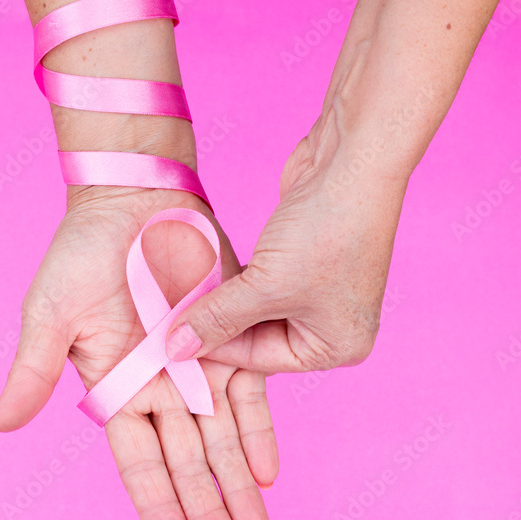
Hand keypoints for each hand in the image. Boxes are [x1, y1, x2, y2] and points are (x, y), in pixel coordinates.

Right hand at [0, 187, 278, 519]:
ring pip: (223, 440)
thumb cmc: (80, 257)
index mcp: (116, 391)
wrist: (131, 202)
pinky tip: (268, 473)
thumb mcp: (49, 317)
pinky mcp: (229, 339)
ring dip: (240, 487)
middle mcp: (159, 389)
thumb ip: (32, 374)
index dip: (161, 509)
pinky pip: (248, 396)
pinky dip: (258, 433)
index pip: (141, 465)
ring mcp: (197, 367)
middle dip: (210, 512)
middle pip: (189, 464)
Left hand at [165, 130, 407, 373]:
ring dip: (219, 301)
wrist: (352, 159)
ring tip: (177, 298)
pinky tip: (199, 277)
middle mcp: (331, 325)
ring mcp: (318, 292)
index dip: (212, 349)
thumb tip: (177, 349)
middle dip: (215, 324)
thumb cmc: (325, 230)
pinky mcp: (302, 261)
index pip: (259, 359)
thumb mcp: (265, 286)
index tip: (168, 342)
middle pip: (256, 336)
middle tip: (167, 320)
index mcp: (336, 347)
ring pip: (253, 308)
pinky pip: (257, 283)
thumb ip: (218, 318)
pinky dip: (231, 281)